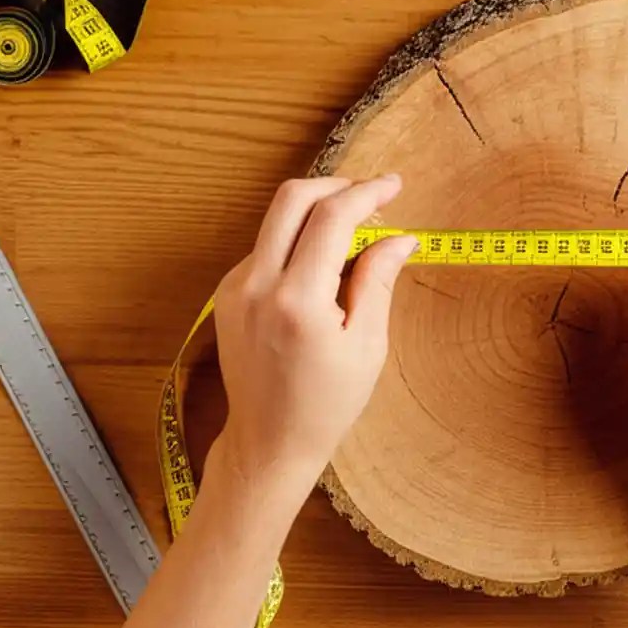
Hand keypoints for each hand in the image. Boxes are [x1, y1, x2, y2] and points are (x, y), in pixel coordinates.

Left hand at [208, 175, 417, 504]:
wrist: (269, 441)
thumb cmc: (327, 403)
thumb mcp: (367, 345)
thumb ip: (379, 281)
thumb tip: (400, 237)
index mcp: (298, 301)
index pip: (331, 218)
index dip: (367, 193)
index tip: (393, 186)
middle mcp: (257, 286)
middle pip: (292, 198)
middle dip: (336, 186)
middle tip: (370, 196)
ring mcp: (235, 288)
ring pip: (276, 220)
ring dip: (317, 213)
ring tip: (356, 237)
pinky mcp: (228, 294)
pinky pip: (266, 247)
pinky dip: (298, 242)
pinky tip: (324, 268)